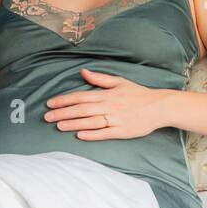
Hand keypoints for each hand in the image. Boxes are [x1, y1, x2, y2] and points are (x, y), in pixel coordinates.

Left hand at [43, 68, 172, 139]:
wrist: (159, 106)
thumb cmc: (138, 94)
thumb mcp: (119, 82)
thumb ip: (100, 78)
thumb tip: (83, 72)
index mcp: (107, 94)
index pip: (81, 96)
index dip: (65, 100)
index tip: (50, 104)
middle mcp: (109, 106)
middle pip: (82, 109)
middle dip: (63, 113)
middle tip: (47, 117)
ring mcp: (116, 119)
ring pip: (91, 122)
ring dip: (73, 124)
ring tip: (58, 126)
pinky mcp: (123, 132)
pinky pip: (105, 134)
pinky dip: (92, 134)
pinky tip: (79, 135)